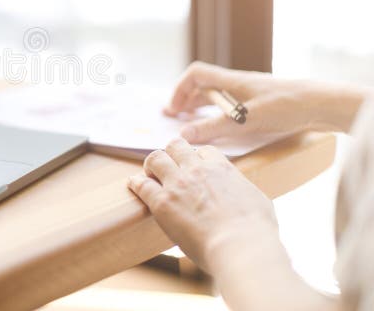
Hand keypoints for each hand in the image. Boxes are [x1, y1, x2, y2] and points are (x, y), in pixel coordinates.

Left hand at [127, 138, 278, 272]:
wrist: (240, 246)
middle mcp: (197, 170)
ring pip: (155, 158)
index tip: (194, 168)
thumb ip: (242, 191)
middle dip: (171, 155)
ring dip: (152, 165)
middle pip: (176, 146)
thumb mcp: (258, 201)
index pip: (203, 151)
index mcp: (221, 168)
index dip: (197, 159)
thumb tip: (242, 194)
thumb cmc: (255, 230)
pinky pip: (141, 184)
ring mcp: (177, 184)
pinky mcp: (162, 202)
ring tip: (151, 175)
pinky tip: (134, 185)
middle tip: (169, 168)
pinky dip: (136, 183)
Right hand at [164, 61, 365, 143]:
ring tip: (190, 121)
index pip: (195, 74)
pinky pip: (230, 103)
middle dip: (185, 99)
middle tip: (173, 116)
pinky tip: (219, 125)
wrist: (321, 104)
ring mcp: (249, 92)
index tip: (173, 109)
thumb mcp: (244, 121)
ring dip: (200, 106)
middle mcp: (237, 83)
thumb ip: (213, 128)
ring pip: (216, 94)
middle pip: (203, 85)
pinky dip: (217, 112)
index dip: (180, 89)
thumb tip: (184, 135)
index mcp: (231, 80)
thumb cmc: (285, 107)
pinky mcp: (259, 103)